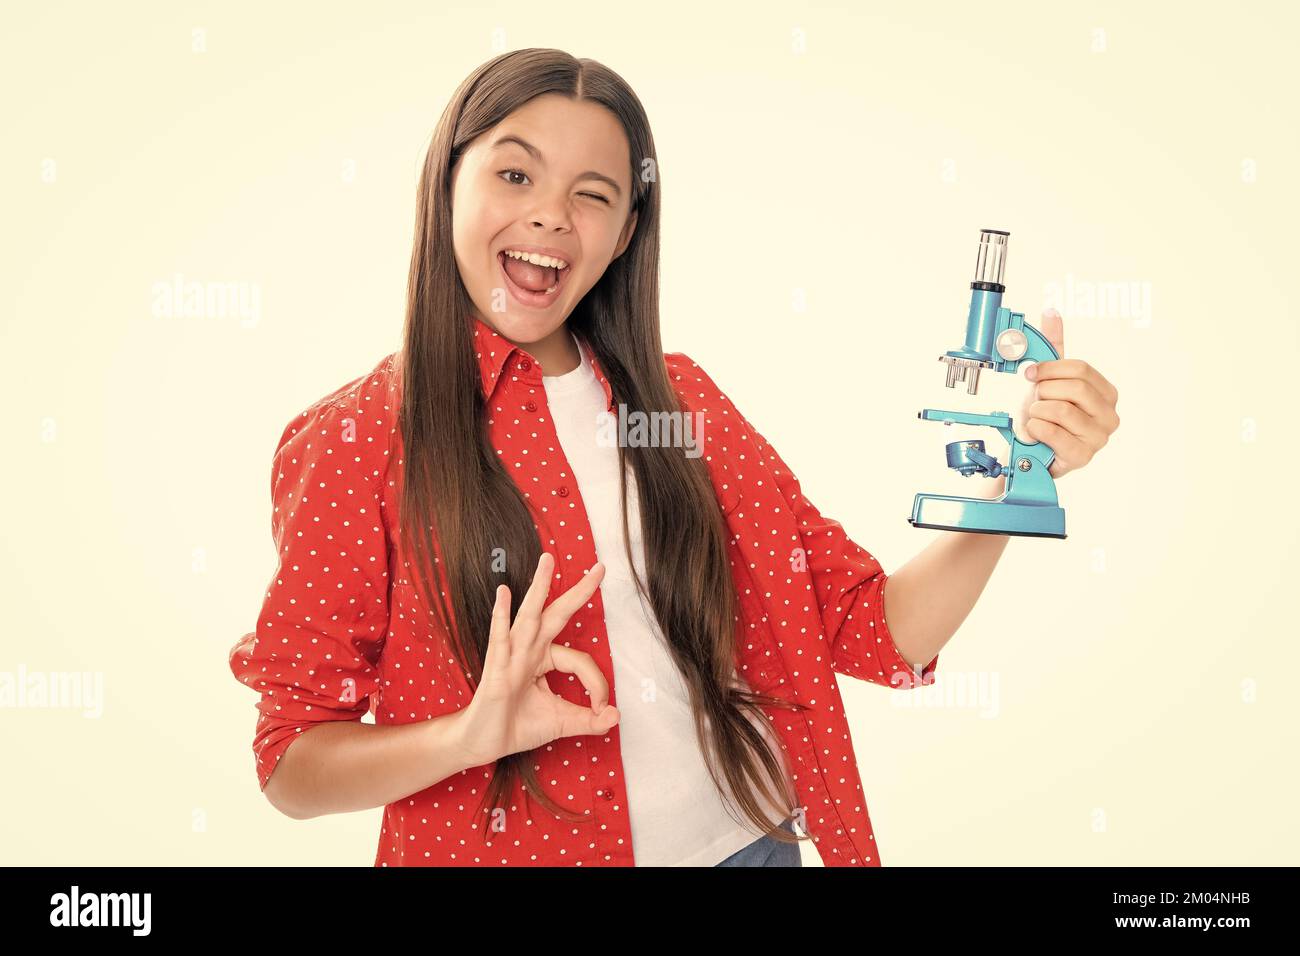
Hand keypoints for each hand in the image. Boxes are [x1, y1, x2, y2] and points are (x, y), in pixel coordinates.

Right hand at [455, 552, 618, 766]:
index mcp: (545, 659)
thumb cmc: (516, 726)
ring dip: (539, 587)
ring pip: (529, 616)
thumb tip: (615, 717)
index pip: (580, 661)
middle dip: (579, 591)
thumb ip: (589, 720)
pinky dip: (501, 614)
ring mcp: (511, 655)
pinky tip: (504, 593)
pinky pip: (499, 637)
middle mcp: (530, 650)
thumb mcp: (561, 723)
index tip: (602, 708)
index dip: (597, 684)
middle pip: (557, 614)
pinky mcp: (496, 667)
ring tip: (547, 561)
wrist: (482, 743)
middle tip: (600, 568)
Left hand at [1018, 308, 1120, 479]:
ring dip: (1036, 411)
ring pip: (1061, 409)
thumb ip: (1053, 346)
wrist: (1030, 450)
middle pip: (1074, 388)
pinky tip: (1033, 431)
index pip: (1080, 369)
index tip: (1031, 374)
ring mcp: (1099, 438)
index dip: (1050, 368)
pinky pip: (1053, 432)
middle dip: (1043, 391)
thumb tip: (1052, 312)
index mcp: (1106, 393)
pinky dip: (1035, 428)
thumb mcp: (1048, 379)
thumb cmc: (1043, 415)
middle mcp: (1109, 415)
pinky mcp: (1082, 456)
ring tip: (1034, 417)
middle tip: (1033, 399)